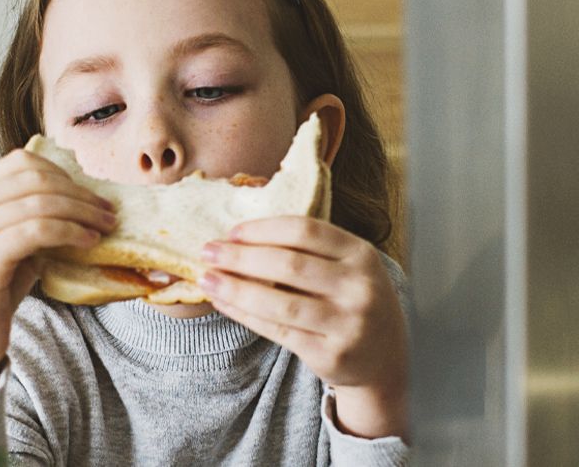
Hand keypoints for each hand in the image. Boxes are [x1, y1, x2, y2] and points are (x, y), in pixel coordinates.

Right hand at [0, 148, 115, 399]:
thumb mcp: (7, 247)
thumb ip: (31, 220)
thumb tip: (82, 201)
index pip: (21, 163)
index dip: (63, 174)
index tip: (90, 194)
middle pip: (35, 178)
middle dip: (80, 193)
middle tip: (109, 211)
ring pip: (41, 202)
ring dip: (82, 212)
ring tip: (106, 227)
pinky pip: (38, 230)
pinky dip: (71, 231)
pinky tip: (89, 242)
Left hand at [198, 216, 407, 438]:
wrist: (382, 359)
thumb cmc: (350, 301)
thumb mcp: (345, 268)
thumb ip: (306, 251)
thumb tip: (236, 237)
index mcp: (361, 254)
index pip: (305, 231)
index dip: (263, 229)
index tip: (231, 232)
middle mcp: (359, 288)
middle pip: (288, 265)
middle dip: (240, 257)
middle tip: (207, 251)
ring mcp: (348, 324)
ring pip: (279, 303)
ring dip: (235, 289)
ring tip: (206, 279)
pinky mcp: (331, 354)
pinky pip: (277, 331)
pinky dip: (244, 315)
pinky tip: (223, 304)